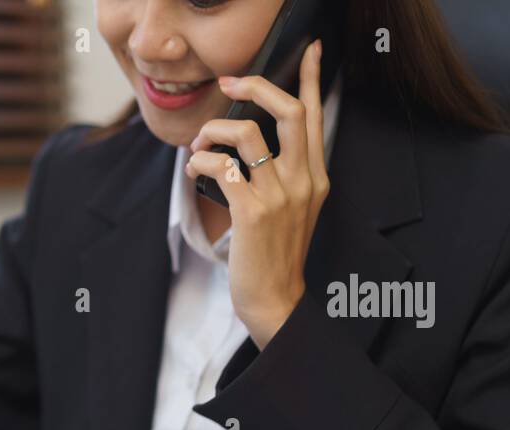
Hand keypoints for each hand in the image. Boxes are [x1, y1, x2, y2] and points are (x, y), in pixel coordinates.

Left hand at [186, 40, 329, 348]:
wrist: (274, 298)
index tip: (309, 50)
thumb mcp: (295, 209)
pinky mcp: (252, 212)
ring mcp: (279, 195)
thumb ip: (287, 175)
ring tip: (198, 146)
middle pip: (288, 110)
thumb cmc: (275, 254)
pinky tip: (193, 172)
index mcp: (316, 176)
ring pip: (246, 132)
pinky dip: (200, 162)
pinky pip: (221, 166)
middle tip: (228, 81)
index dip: (311, 77)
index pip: (315, 115)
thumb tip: (255, 141)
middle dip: (255, 84)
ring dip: (212, 130)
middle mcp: (303, 180)